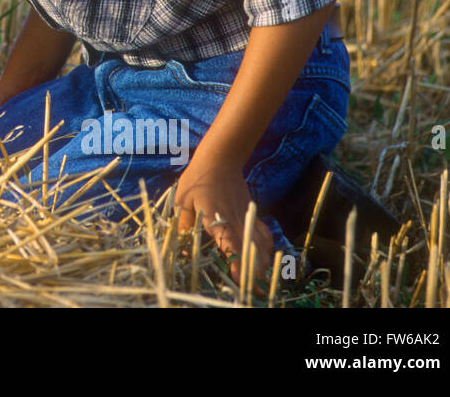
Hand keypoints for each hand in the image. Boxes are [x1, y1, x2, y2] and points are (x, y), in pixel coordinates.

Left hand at [175, 155, 273, 282]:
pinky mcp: (252, 214)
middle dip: (253, 272)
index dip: (237, 264)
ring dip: (262, 264)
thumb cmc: (197, 180)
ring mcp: (247, 218)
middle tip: (255, 291)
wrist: (220, 159)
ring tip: (261, 281)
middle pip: (250, 251)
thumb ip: (183, 227)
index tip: (241, 281)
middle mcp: (236, 221)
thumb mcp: (183, 202)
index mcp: (217, 219)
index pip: (231, 246)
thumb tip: (183, 251)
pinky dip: (267, 248)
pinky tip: (265, 259)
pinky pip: (264, 234)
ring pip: (261, 245)